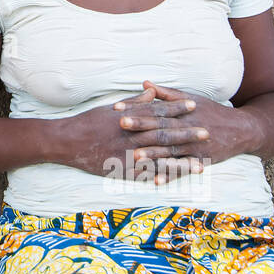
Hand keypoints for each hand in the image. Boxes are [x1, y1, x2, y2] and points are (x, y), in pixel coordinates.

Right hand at [52, 85, 205, 184]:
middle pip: (164, 133)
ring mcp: (127, 153)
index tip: (195, 105)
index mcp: (130, 117)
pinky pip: (145, 175)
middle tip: (207, 132)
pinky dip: (160, 178)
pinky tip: (176, 182)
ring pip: (159, 157)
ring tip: (201, 164)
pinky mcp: (121, 169)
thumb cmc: (88, 121)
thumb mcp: (110, 107)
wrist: (66, 140)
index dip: (177, 108)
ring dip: (181, 160)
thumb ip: (134, 102)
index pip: (158, 110)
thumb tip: (152, 92)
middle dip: (186, 133)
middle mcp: (131, 135)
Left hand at [117, 80, 260, 181]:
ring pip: (170, 150)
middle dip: (141, 127)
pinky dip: (169, 175)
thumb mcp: (191, 99)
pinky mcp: (200, 161)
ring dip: (153, 154)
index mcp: (182, 112)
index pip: (155, 109)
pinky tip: (155, 181)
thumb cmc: (212, 112)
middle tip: (120, 125)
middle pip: (161, 127)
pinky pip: (182, 169)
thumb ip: (166, 94)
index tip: (117, 108)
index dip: (136, 108)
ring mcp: (194, 146)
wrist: (242, 129)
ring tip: (135, 157)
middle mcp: (187, 128)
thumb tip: (144, 83)